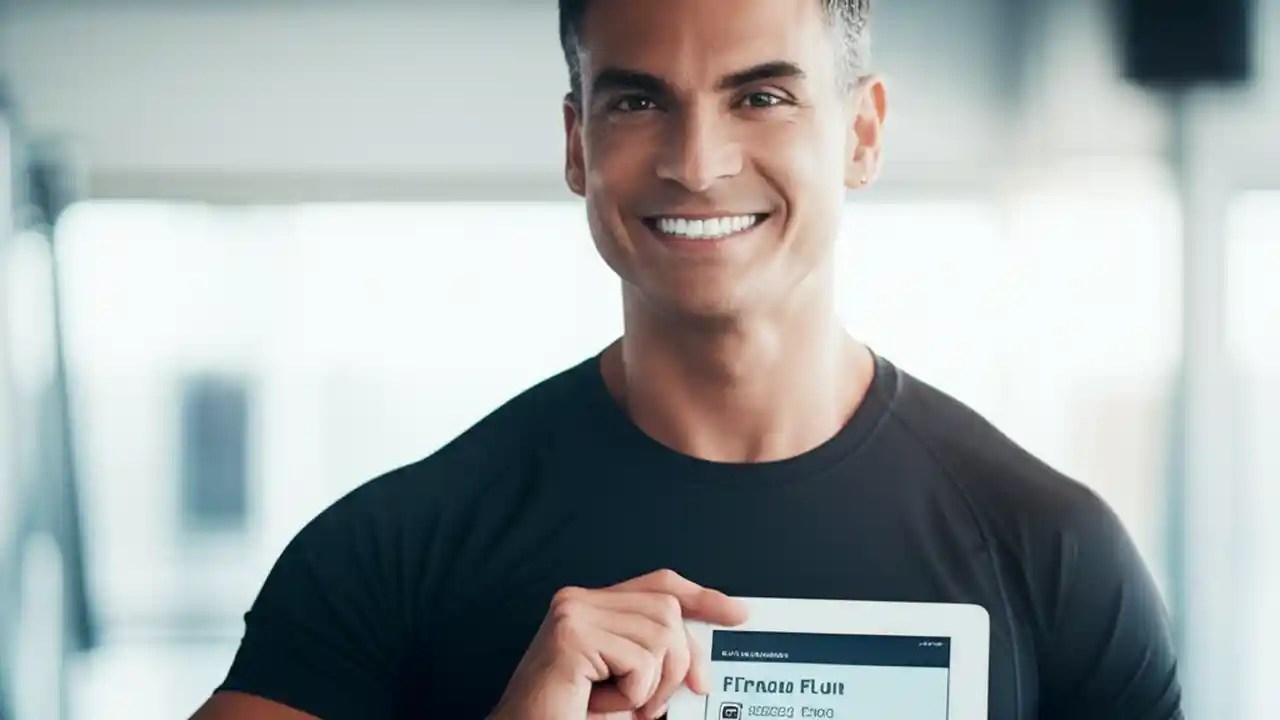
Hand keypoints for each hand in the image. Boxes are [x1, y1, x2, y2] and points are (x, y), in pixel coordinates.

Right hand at [489, 569, 748, 719]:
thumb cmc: (567, 716)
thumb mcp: (623, 682)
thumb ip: (654, 657)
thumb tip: (701, 659)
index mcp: (589, 605)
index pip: (658, 585)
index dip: (702, 596)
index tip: (737, 613)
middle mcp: (577, 600)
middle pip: (668, 611)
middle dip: (677, 663)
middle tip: (649, 704)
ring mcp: (572, 614)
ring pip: (660, 637)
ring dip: (650, 687)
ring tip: (617, 704)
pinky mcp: (572, 636)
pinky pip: (640, 661)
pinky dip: (632, 696)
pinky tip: (598, 704)